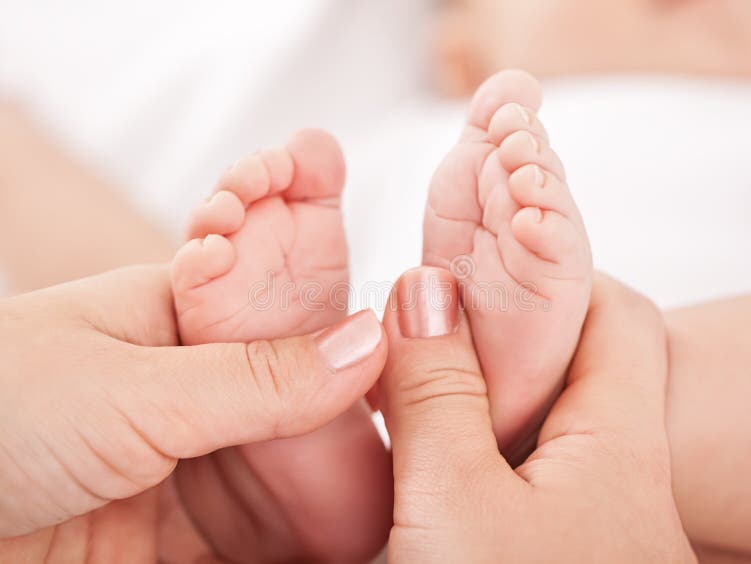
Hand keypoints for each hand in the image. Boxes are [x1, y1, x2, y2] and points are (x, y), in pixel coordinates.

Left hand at [0, 265, 386, 560]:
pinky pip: (256, 544)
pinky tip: (346, 550)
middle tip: (424, 471)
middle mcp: (196, 392)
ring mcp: (187, 469)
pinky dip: (300, 549)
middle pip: (305, 417)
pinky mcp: (174, 541)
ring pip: (288, 486)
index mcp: (185, 320)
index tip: (423, 380)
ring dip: (337, 504)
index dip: (359, 351)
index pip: (298, 325)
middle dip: (358, 442)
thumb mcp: (132, 387)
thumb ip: (258, 376)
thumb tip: (368, 344)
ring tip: (402, 521)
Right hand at [379, 268, 695, 562]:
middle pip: (582, 363)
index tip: (481, 264)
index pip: (614, 310)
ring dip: (486, 396)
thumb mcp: (456, 499)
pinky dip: (483, 452)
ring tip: (424, 391)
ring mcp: (600, 522)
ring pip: (552, 422)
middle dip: (505, 334)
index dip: (550, 267)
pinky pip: (533, 477)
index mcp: (619, 445)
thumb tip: (423, 295)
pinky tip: (440, 469)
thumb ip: (437, 393)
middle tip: (434, 327)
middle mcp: (624, 479)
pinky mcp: (569, 552)